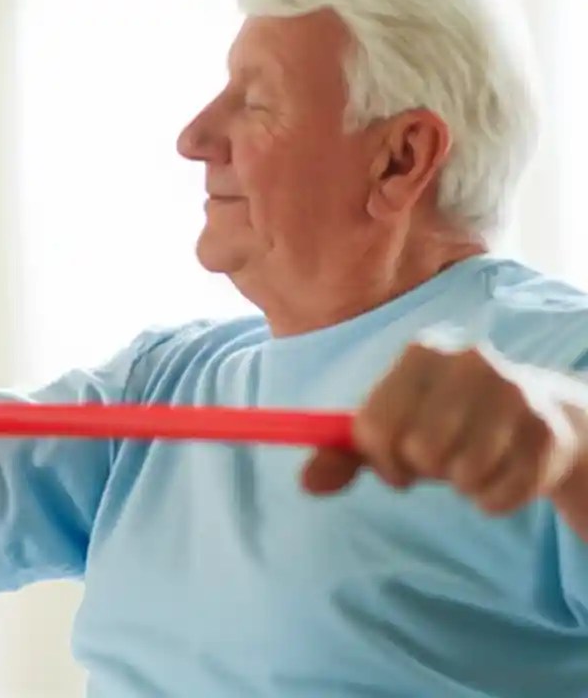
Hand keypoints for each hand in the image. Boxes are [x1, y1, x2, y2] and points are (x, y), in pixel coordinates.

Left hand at [301, 341, 587, 513]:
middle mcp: (470, 362)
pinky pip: (498, 497)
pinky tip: (501, 471)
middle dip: (421, 469)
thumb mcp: (389, 430)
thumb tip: (306, 483)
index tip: (393, 461)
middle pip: (419, 451)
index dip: (380, 457)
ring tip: (470, 460)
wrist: (538, 416)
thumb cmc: (445, 422)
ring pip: (462, 475)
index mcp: (422, 353)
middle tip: (437, 460)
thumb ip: (341, 454)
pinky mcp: (547, 433)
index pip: (374, 425)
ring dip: (459, 484)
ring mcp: (515, 394)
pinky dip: (491, 500)